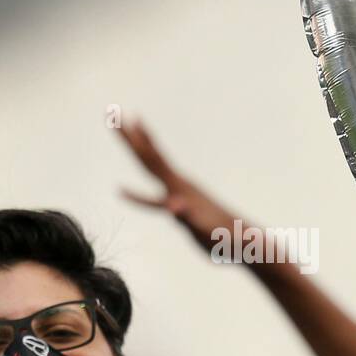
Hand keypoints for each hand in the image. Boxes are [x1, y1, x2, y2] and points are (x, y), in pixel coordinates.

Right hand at [112, 116, 236, 252]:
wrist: (241, 240)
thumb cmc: (222, 237)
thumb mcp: (203, 230)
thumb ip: (188, 218)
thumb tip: (173, 207)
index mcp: (180, 188)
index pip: (154, 161)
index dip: (140, 142)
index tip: (128, 120)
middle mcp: (179, 184)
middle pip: (149, 156)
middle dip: (131, 137)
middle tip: (114, 115)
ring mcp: (180, 191)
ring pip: (153, 166)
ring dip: (139, 148)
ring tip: (129, 130)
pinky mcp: (181, 201)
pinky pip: (155, 188)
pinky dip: (137, 186)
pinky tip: (124, 189)